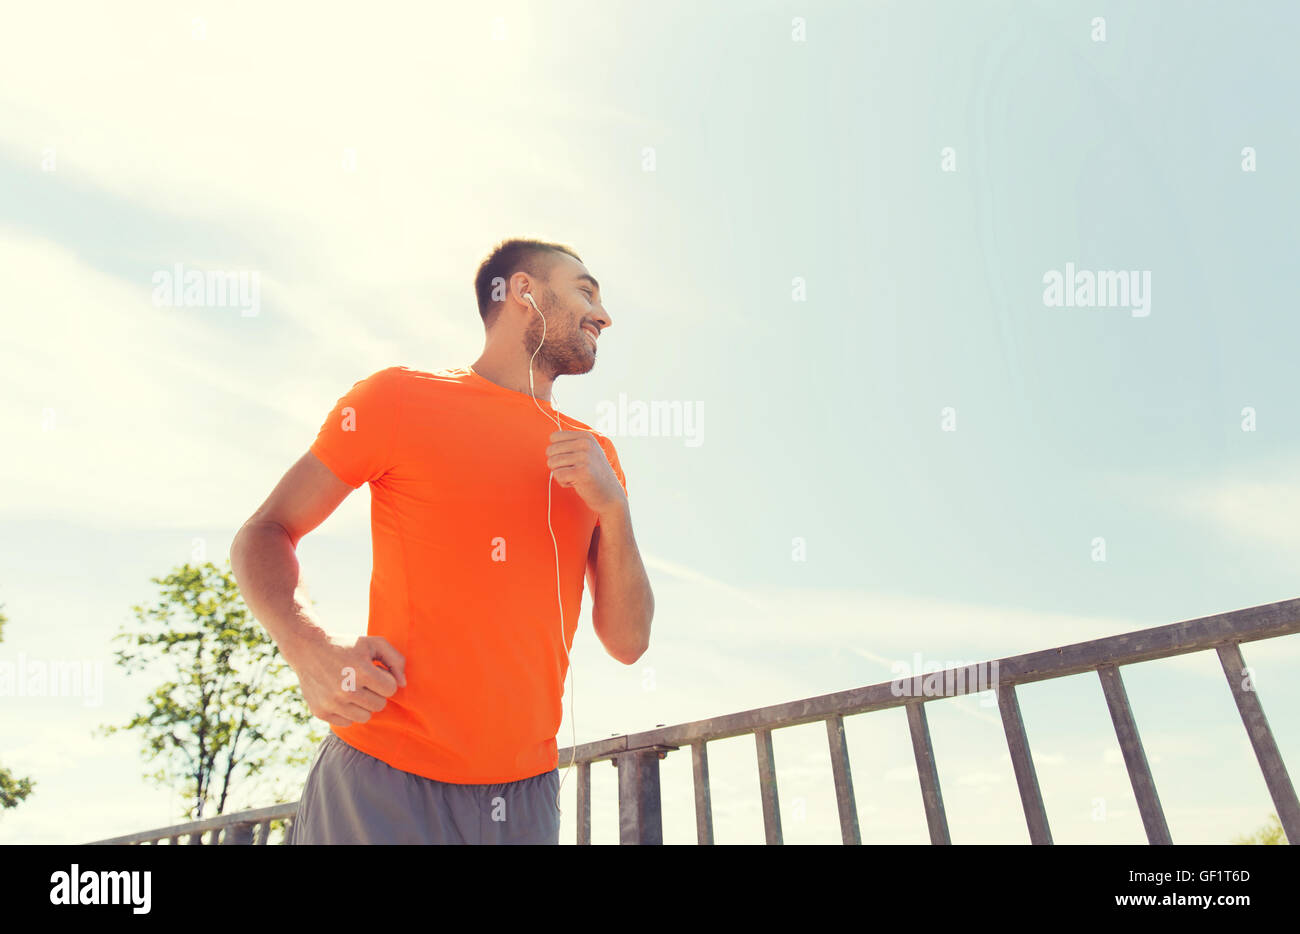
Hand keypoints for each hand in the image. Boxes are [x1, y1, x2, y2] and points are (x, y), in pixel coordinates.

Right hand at [288, 634, 406, 728]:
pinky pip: (347, 723)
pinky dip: (346, 712)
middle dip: (375, 692)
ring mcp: (331, 703)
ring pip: (365, 717)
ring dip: (363, 704)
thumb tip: (403, 684)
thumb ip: (396, 660)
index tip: (374, 672)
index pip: (390, 689)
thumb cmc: (346, 646)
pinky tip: (340, 696)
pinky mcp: (320, 712)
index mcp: (362, 671)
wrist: (307, 649)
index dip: (385, 680)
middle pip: (379, 705)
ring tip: (353, 689)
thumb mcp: (374, 643)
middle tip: (363, 680)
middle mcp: (346, 690)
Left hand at [545, 430, 625, 518]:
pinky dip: (563, 482)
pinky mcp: (581, 472)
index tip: (571, 459)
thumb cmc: (593, 473)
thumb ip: (570, 443)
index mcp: (586, 436)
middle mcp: (586, 444)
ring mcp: (584, 457)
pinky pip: (557, 475)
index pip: (554, 437)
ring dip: (560, 473)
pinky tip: (576, 483)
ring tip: (575, 476)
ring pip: (552, 463)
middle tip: (573, 470)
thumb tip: (550, 441)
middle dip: (557, 464)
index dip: (557, 451)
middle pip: (550, 450)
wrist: (610, 494)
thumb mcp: (587, 452)